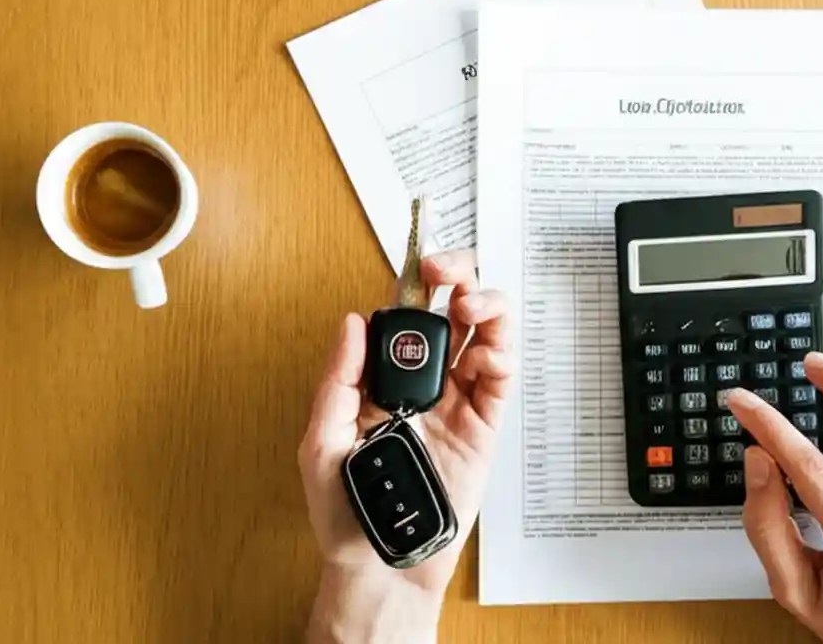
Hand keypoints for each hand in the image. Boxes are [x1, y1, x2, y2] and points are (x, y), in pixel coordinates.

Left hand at [298, 249, 512, 643]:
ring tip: (472, 302)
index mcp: (384, 379)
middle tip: (450, 270)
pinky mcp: (483, 427)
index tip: (420, 261)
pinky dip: (500, 354)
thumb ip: (338, 379)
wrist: (379, 561)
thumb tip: (352, 323)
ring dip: (486, 305)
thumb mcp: (321, 439)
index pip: (407, 315)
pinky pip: (500, 379)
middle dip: (459, 277)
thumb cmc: (345, 511)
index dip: (418, 282)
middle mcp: (425, 383)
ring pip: (486, 335)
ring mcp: (458, 402)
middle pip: (454, 312)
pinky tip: (484, 352)